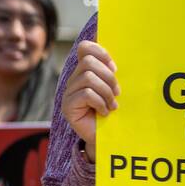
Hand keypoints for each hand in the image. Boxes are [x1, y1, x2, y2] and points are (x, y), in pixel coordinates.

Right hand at [61, 41, 119, 162]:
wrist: (106, 137)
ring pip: (89, 78)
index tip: (114, 68)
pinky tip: (104, 112)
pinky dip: (100, 103)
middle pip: (88, 62)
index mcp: (84, 71)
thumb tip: (115, 55)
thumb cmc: (112, 110)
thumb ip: (112, 71)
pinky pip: (86, 94)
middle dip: (108, 76)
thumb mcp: (114, 87)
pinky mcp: (67, 106)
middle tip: (116, 92)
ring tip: (111, 105)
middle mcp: (73, 80)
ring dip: (106, 92)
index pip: (85, 48)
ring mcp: (68, 93)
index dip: (101, 52)